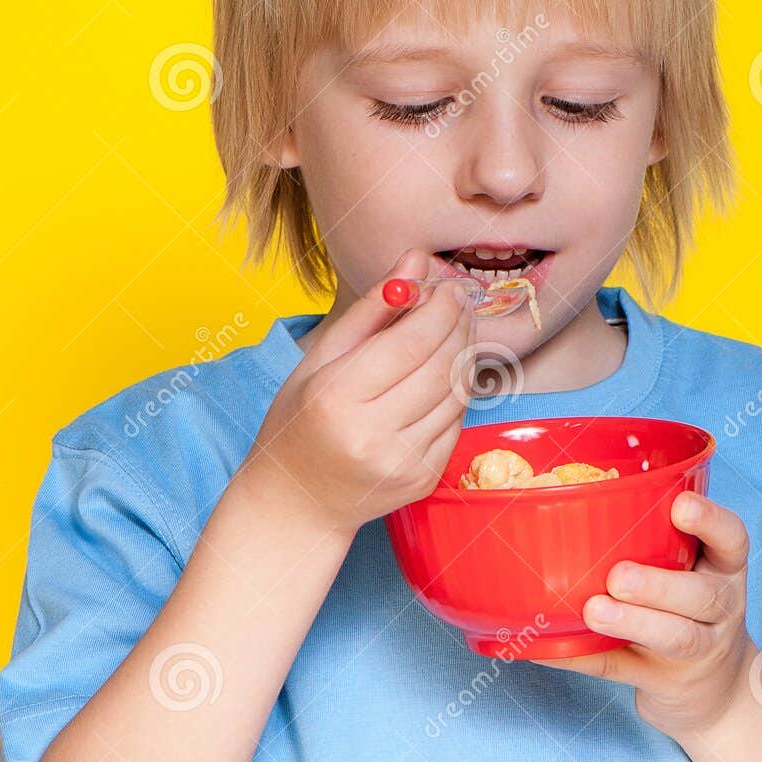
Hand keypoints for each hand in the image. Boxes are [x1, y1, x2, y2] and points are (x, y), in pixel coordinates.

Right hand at [243, 248, 474, 536]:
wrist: (297, 501)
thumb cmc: (301, 421)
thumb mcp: (321, 359)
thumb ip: (372, 309)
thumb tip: (415, 259)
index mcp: (337, 398)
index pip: (411, 343)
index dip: (439, 309)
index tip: (448, 287)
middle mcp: (371, 435)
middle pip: (441, 366)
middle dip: (458, 326)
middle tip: (458, 303)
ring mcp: (402, 463)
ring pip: (457, 393)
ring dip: (464, 355)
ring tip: (454, 333)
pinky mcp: (424, 480)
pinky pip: (457, 423)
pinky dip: (457, 392)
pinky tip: (443, 375)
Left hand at [535, 492, 754, 741]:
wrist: (715, 690)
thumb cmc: (689, 608)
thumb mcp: (694, 571)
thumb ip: (657, 540)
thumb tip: (570, 500)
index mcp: (723, 569)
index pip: (732, 539)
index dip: (710, 520)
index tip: (680, 506)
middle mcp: (719, 609)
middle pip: (701, 596)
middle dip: (658, 585)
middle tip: (618, 576)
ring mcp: (697, 651)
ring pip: (674, 637)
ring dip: (632, 622)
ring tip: (594, 611)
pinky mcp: (661, 682)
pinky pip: (620, 669)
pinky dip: (581, 657)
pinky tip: (547, 647)